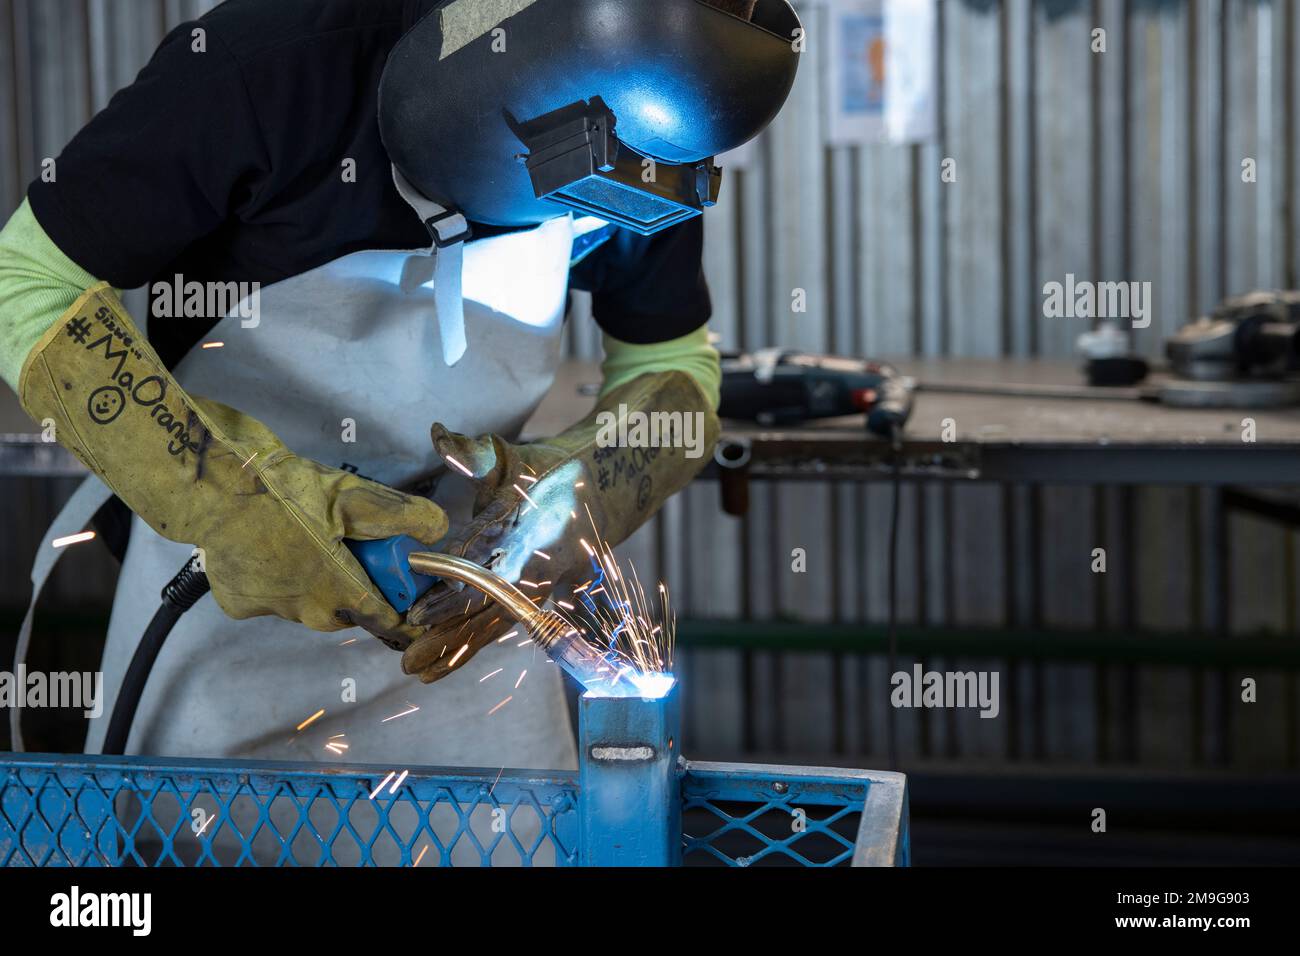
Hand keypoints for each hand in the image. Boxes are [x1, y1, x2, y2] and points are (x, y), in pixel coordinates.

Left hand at [401, 371, 718, 682]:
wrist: (605, 488)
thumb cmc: (552, 470)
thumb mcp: (514, 456)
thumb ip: (476, 451)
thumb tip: (439, 436)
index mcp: (534, 534)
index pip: (488, 571)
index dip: (453, 596)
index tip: (418, 613)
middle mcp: (542, 566)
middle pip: (492, 609)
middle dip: (451, 635)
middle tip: (410, 658)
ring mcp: (545, 584)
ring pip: (499, 622)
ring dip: (460, 647)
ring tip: (422, 670)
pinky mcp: (540, 593)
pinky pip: (507, 623)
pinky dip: (476, 642)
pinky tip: (445, 664)